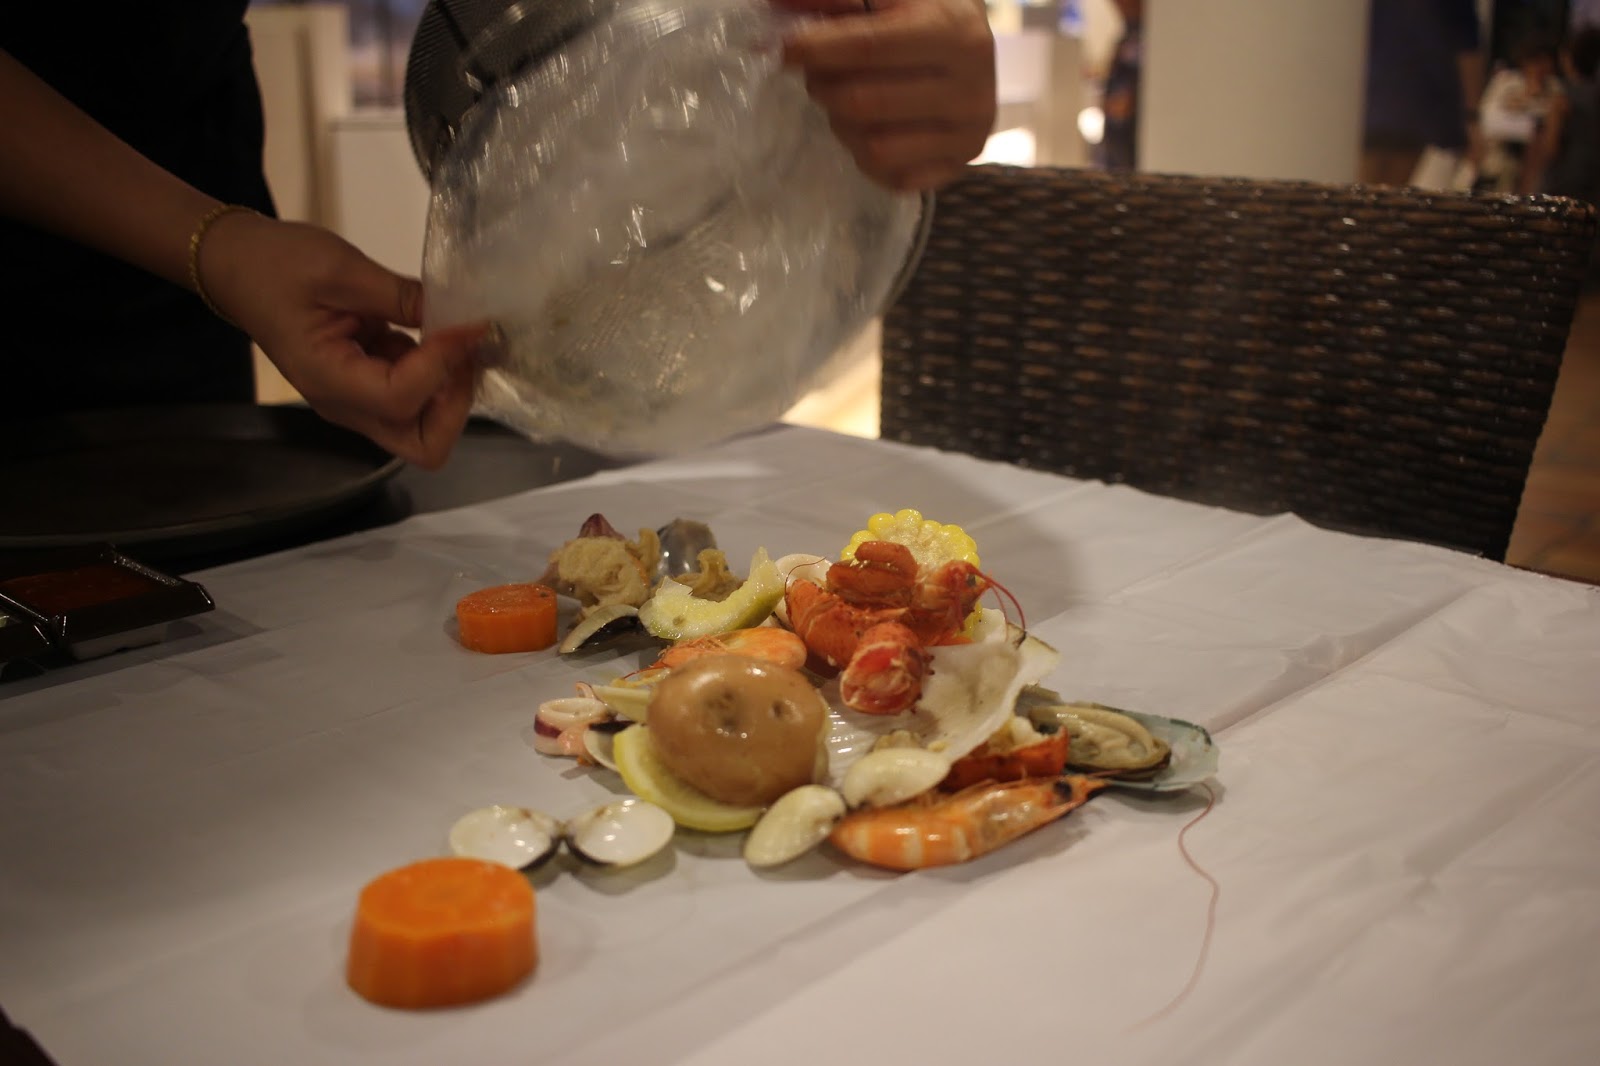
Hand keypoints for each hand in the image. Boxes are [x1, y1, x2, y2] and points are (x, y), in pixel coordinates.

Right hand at [199, 212, 484, 469]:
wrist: (239, 267)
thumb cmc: (278, 265)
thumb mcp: (341, 269)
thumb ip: (402, 296)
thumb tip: (460, 314)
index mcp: (329, 381)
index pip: (402, 399)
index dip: (444, 365)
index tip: (467, 324)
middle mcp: (347, 406)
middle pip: (424, 445)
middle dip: (456, 404)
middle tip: (463, 351)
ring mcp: (358, 401)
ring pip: (425, 425)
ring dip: (450, 387)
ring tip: (455, 334)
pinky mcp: (369, 385)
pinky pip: (416, 396)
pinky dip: (436, 371)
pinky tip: (433, 330)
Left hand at [779, 0, 995, 190]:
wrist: (974, 47)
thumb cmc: (923, 12)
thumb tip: (778, 7)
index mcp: (955, 30)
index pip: (869, 46)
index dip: (818, 48)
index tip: (787, 50)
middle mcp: (972, 87)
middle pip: (862, 103)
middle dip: (826, 87)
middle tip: (820, 74)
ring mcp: (968, 134)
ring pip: (874, 148)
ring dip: (843, 126)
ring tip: (848, 102)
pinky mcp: (959, 167)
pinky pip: (890, 177)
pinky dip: (867, 156)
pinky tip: (872, 129)